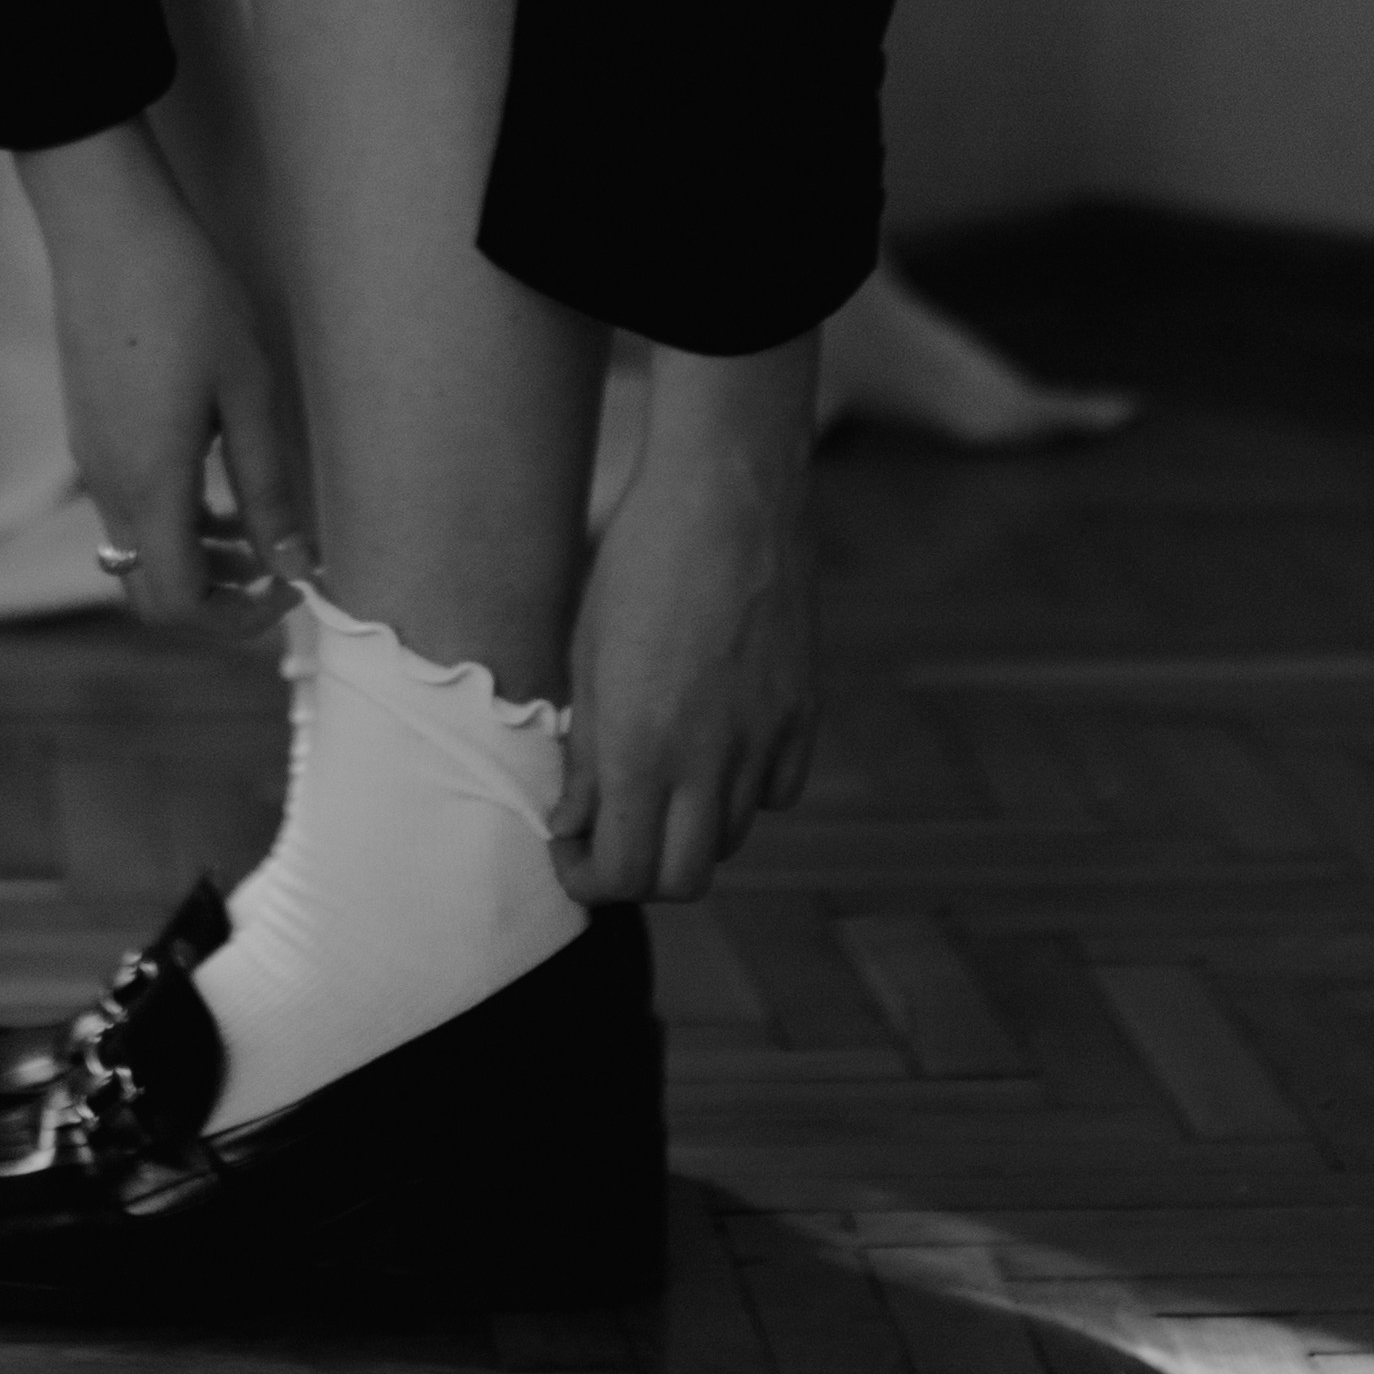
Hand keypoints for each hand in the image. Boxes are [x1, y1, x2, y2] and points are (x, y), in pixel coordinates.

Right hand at [16, 123, 315, 629]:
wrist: (106, 225)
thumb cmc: (186, 297)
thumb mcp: (246, 392)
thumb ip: (268, 488)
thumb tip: (296, 565)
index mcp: (149, 485)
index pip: (178, 605)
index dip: (236, 620)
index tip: (289, 588)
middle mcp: (107, 484)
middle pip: (150, 590)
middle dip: (216, 596)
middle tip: (277, 564)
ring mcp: (90, 457)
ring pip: (137, 548)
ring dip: (196, 555)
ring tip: (255, 521)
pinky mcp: (87, 428)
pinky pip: (127, 506)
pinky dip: (172, 516)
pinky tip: (213, 473)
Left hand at [553, 335, 820, 901]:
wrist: (727, 494)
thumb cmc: (638, 562)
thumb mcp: (588, 656)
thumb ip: (585, 753)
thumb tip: (575, 821)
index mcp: (641, 748)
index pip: (623, 873)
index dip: (588, 878)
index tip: (568, 848)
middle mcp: (710, 760)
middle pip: (684, 879)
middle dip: (640, 873)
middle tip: (611, 834)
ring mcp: (765, 740)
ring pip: (733, 838)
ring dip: (691, 830)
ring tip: (660, 782)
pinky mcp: (804, 714)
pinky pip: (777, 791)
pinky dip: (745, 792)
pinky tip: (717, 750)